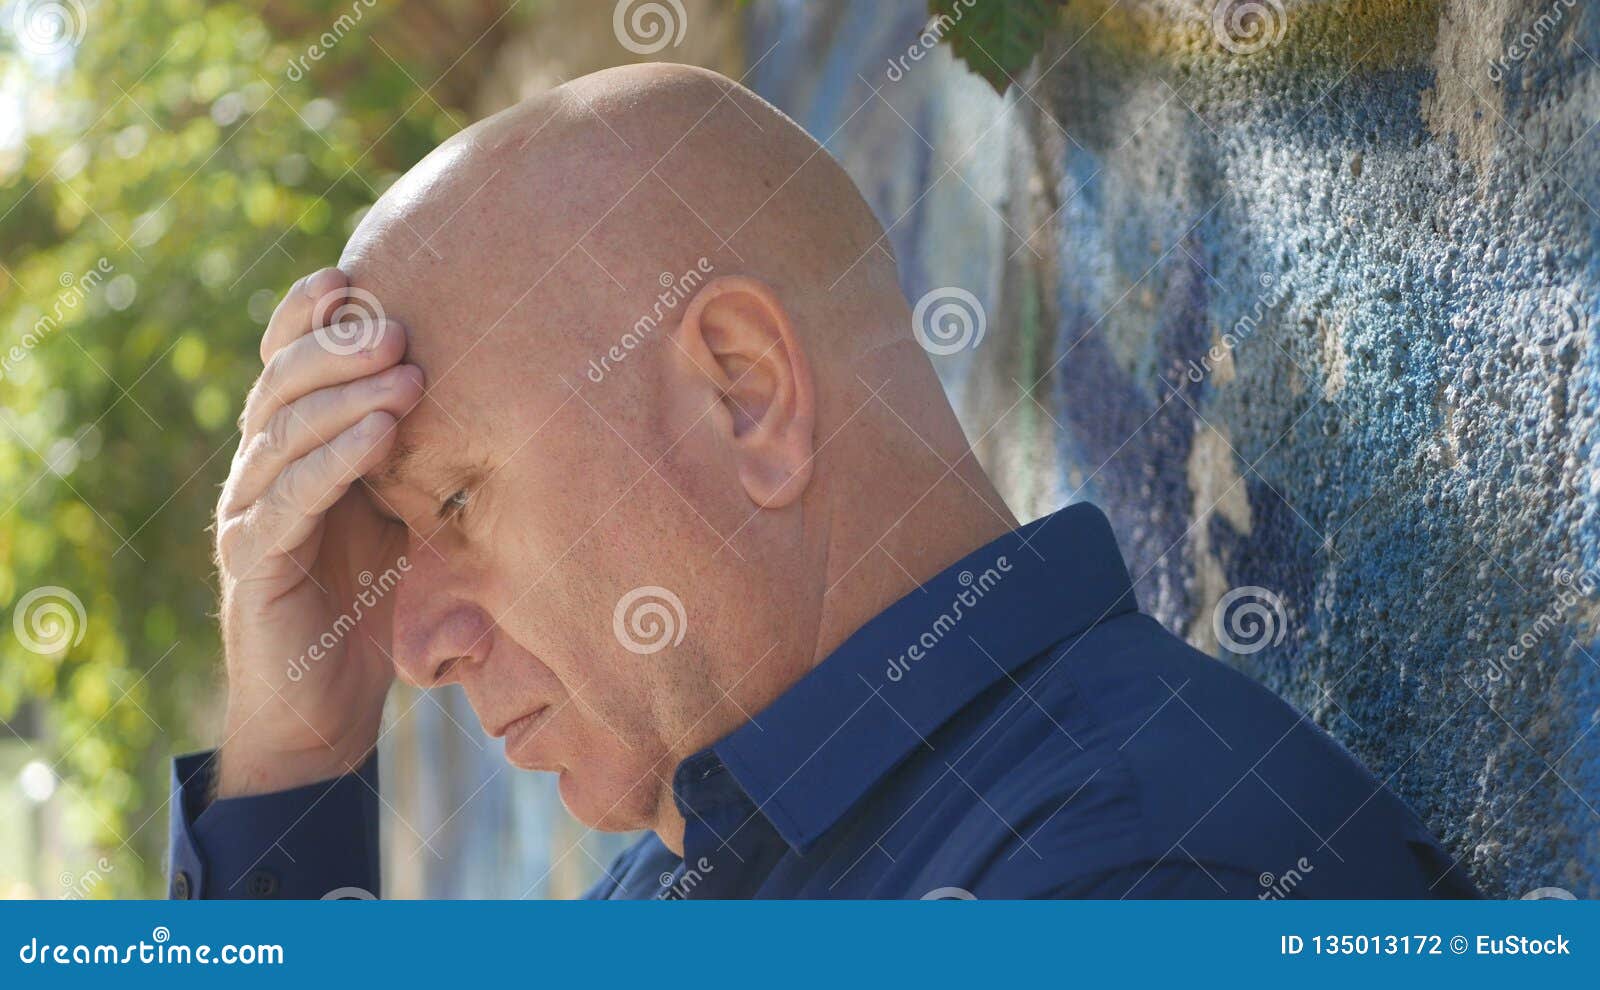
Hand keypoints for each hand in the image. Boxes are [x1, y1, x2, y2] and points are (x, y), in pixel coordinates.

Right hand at [211, 268, 420, 797]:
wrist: (322, 705)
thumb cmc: (365, 604)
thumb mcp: (396, 515)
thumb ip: (409, 457)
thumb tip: (476, 392)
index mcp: (286, 451)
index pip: (280, 363)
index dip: (304, 317)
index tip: (347, 276)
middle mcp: (255, 472)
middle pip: (279, 386)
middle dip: (337, 349)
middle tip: (396, 330)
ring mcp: (246, 516)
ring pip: (282, 434)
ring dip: (346, 398)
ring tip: (406, 376)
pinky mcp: (253, 563)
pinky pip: (290, 500)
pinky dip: (335, 461)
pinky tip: (379, 434)